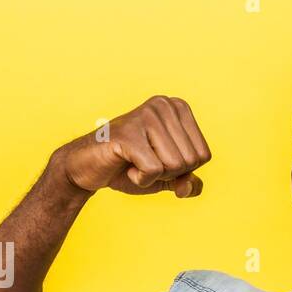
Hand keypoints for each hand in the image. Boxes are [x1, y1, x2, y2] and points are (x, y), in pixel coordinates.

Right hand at [57, 95, 210, 197]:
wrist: (88, 167)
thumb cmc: (129, 167)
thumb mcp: (167, 177)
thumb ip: (187, 182)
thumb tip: (189, 187)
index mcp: (178, 108)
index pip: (203, 155)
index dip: (182, 169)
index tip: (157, 159)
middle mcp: (163, 105)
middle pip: (190, 161)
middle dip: (168, 173)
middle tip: (143, 161)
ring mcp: (145, 116)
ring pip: (174, 165)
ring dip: (154, 176)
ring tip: (134, 162)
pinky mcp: (128, 133)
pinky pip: (153, 170)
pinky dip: (141, 179)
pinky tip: (126, 166)